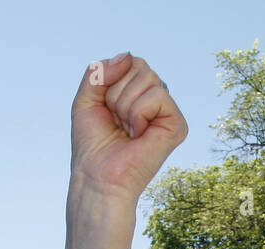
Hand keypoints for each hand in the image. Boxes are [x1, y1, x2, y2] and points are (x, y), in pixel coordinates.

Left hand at [70, 53, 187, 203]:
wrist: (97, 177)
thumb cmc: (92, 145)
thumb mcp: (86, 98)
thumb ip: (99, 71)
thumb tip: (128, 56)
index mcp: (139, 94)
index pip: (130, 61)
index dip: (110, 81)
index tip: (106, 111)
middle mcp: (156, 101)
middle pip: (139, 65)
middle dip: (116, 92)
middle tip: (116, 122)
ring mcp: (168, 113)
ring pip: (148, 77)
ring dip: (125, 104)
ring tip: (126, 130)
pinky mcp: (178, 126)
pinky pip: (158, 95)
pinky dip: (139, 113)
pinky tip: (138, 135)